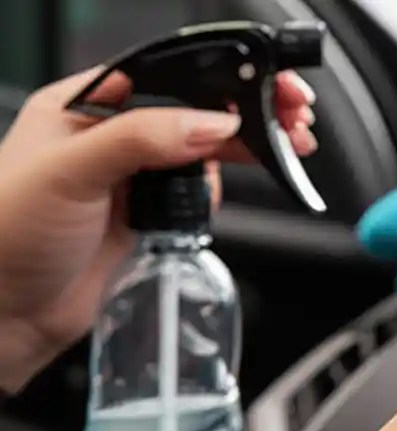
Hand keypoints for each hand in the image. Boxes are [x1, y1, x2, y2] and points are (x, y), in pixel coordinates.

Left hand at [0, 67, 318, 391]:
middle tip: (292, 118)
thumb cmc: (6, 232)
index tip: (266, 85)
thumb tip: (211, 123)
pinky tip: (223, 196)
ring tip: (283, 151)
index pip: (168, 74)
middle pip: (196, 111)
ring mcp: (134, 178)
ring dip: (246, 150)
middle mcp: (112, 137)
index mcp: (86, 105)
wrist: (6, 313)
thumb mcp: (70, 170)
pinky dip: (221, 193)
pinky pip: (201, 195)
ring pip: (205, 152)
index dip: (221, 76)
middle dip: (247, 111)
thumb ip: (142, 139)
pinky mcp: (151, 217)